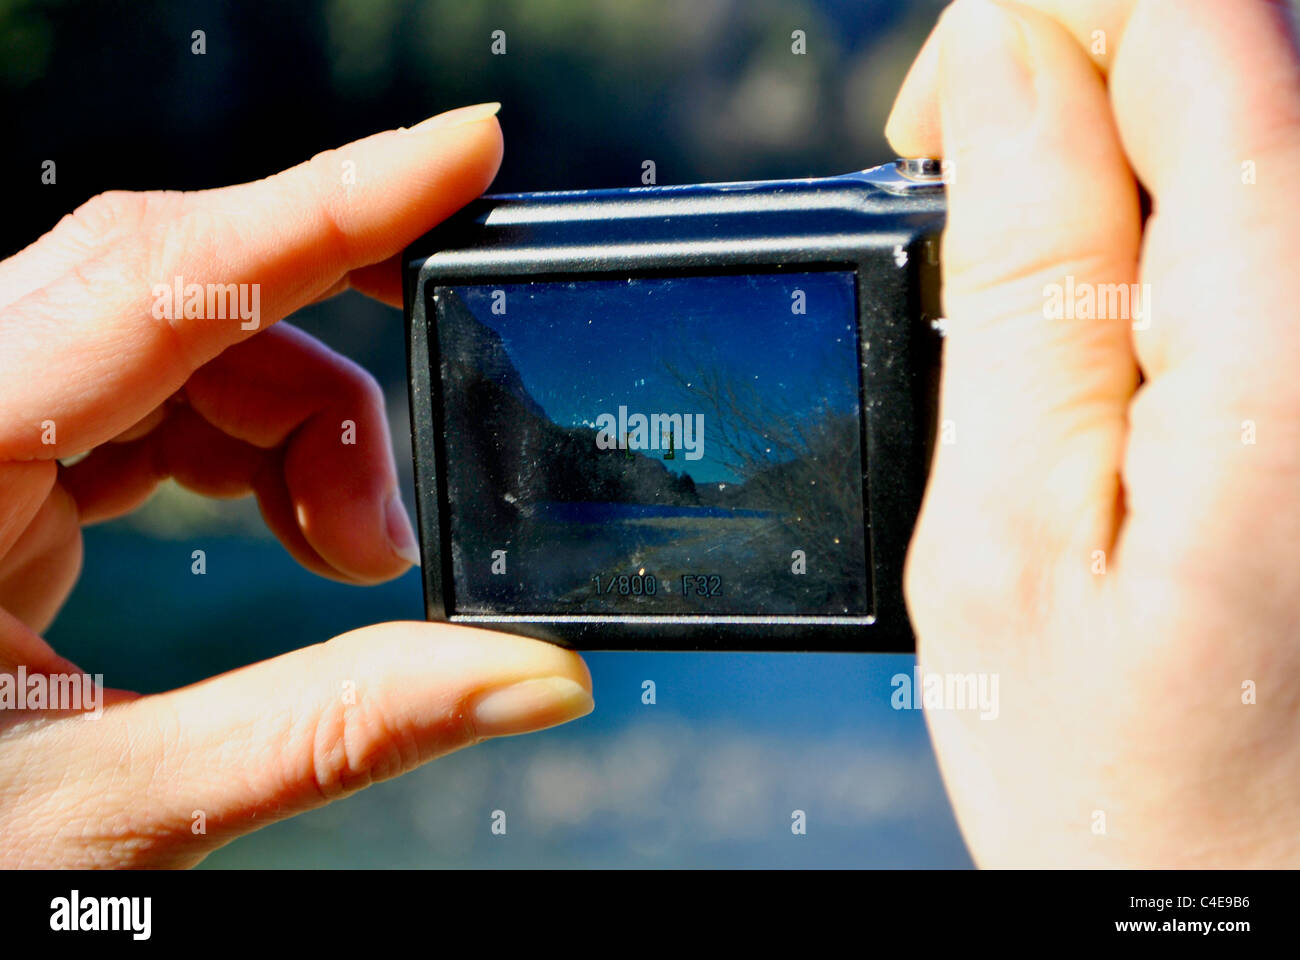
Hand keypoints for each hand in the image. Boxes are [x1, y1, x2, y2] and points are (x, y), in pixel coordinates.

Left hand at [0, 103, 592, 867]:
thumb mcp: (110, 809)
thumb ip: (329, 729)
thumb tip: (532, 674)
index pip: (162, 277)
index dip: (333, 201)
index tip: (469, 146)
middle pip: (185, 296)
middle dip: (336, 379)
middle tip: (407, 515)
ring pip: (185, 343)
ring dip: (304, 434)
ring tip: (355, 560)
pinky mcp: (6, 460)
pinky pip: (159, 397)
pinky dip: (257, 450)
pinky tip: (300, 531)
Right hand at [891, 0, 1299, 864]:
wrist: (1271, 906)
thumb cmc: (1143, 791)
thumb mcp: (1009, 548)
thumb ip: (1019, 290)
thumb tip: (1003, 74)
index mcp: (1296, 341)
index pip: (1194, 10)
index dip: (1030, 28)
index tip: (935, 141)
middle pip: (1252, 34)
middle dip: (1083, 69)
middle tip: (974, 195)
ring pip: (1276, 113)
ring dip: (1134, 147)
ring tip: (1043, 272)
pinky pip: (1286, 212)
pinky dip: (1192, 218)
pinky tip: (1131, 316)